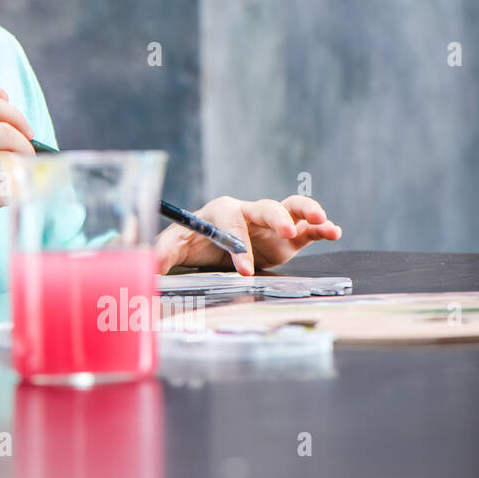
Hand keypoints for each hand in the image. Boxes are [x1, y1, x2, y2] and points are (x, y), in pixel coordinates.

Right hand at [0, 88, 35, 261]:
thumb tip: (2, 93)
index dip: (15, 116)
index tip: (26, 131)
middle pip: (6, 132)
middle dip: (24, 145)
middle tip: (27, 158)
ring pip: (11, 161)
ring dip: (20, 171)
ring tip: (12, 180)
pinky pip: (10, 189)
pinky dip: (12, 193)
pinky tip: (1, 197)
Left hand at [155, 195, 341, 275]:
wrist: (209, 243)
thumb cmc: (190, 240)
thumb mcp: (172, 246)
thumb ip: (160, 253)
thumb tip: (144, 266)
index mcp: (221, 212)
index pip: (231, 224)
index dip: (238, 245)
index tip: (243, 270)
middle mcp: (249, 213)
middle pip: (265, 207)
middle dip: (275, 217)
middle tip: (285, 231)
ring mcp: (270, 225)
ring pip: (292, 209)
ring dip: (307, 212)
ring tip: (323, 222)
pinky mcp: (287, 239)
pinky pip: (307, 230)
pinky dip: (321, 228)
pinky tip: (334, 232)